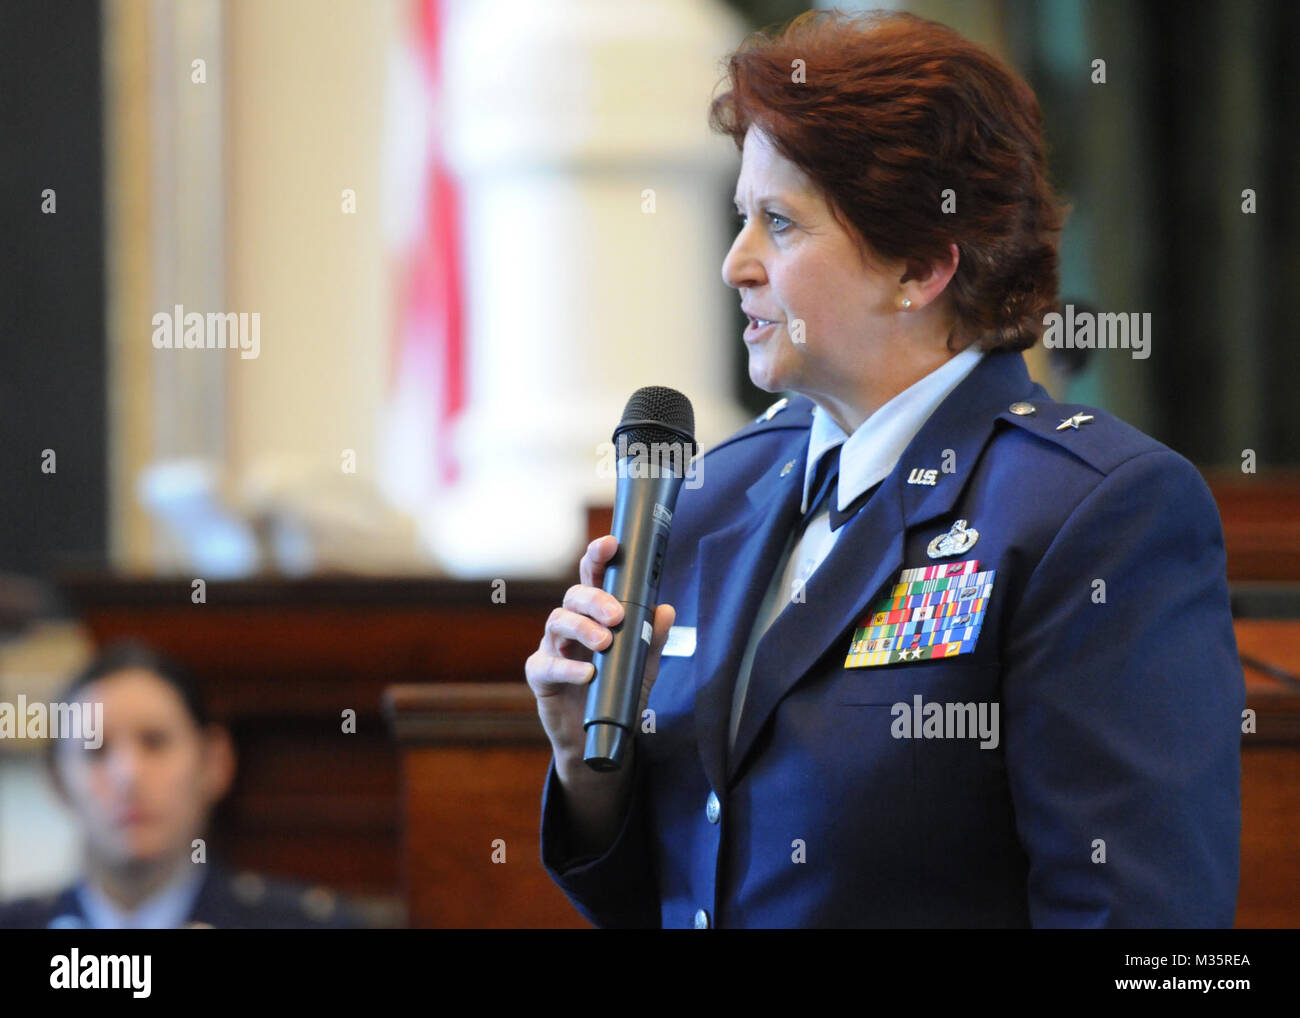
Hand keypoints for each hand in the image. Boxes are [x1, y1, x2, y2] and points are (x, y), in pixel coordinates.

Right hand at [525, 534, 675, 775]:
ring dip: (582, 627)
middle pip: (573, 596)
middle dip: (595, 599)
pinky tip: (588, 673)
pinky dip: (568, 667)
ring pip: (557, 621)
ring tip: (605, 642)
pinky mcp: (540, 675)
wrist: (596, 738)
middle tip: (617, 616)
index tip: (611, 544)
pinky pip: (547, 664)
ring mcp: (552, 647)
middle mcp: (570, 625)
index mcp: (593, 615)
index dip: (597, 558)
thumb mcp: (642, 666)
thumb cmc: (616, 692)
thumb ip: (654, 639)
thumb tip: (666, 609)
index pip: (592, 579)